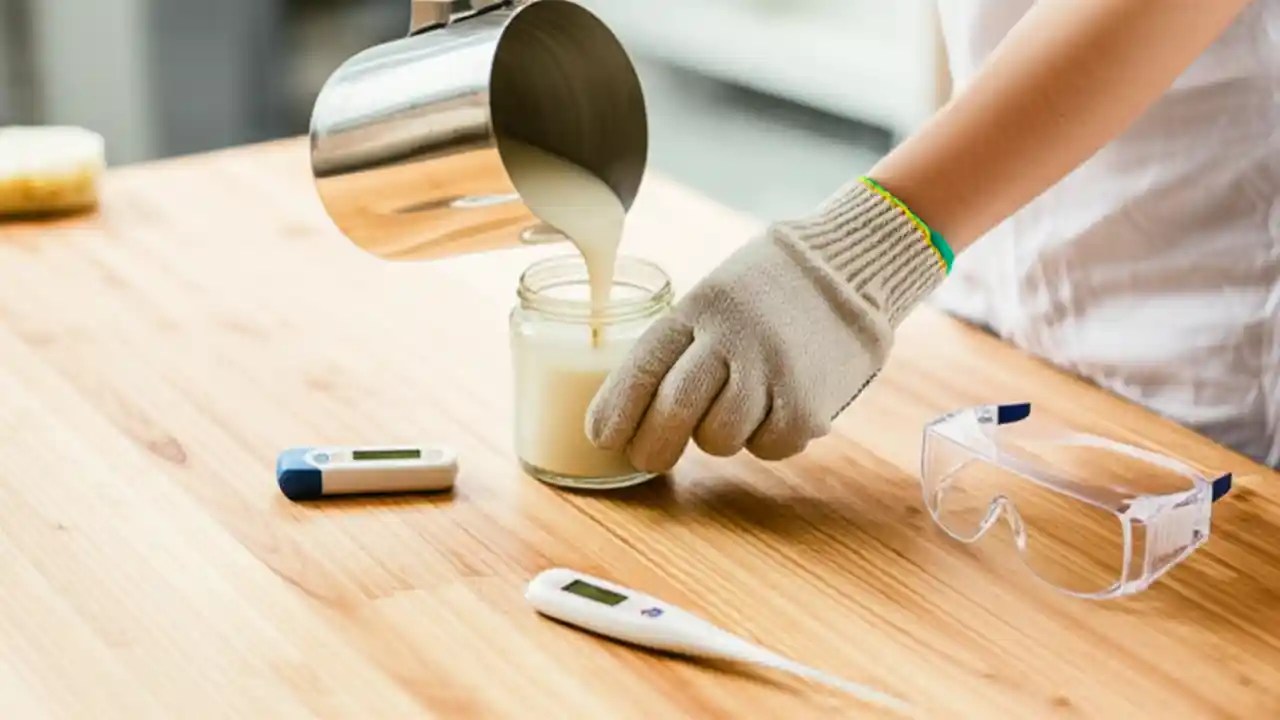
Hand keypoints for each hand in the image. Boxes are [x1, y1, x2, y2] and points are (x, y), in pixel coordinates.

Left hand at [586, 178, 951, 471]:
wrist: (852, 267)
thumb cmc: (768, 290)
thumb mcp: (714, 297)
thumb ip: (679, 346)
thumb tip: (630, 413)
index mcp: (699, 308)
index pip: (642, 367)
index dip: (615, 410)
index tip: (600, 437)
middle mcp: (732, 338)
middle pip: (673, 412)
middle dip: (651, 447)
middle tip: (648, 457)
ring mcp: (772, 370)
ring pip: (717, 438)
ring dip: (716, 437)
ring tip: (732, 410)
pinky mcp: (809, 402)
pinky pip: (767, 448)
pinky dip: (765, 440)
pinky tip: (774, 409)